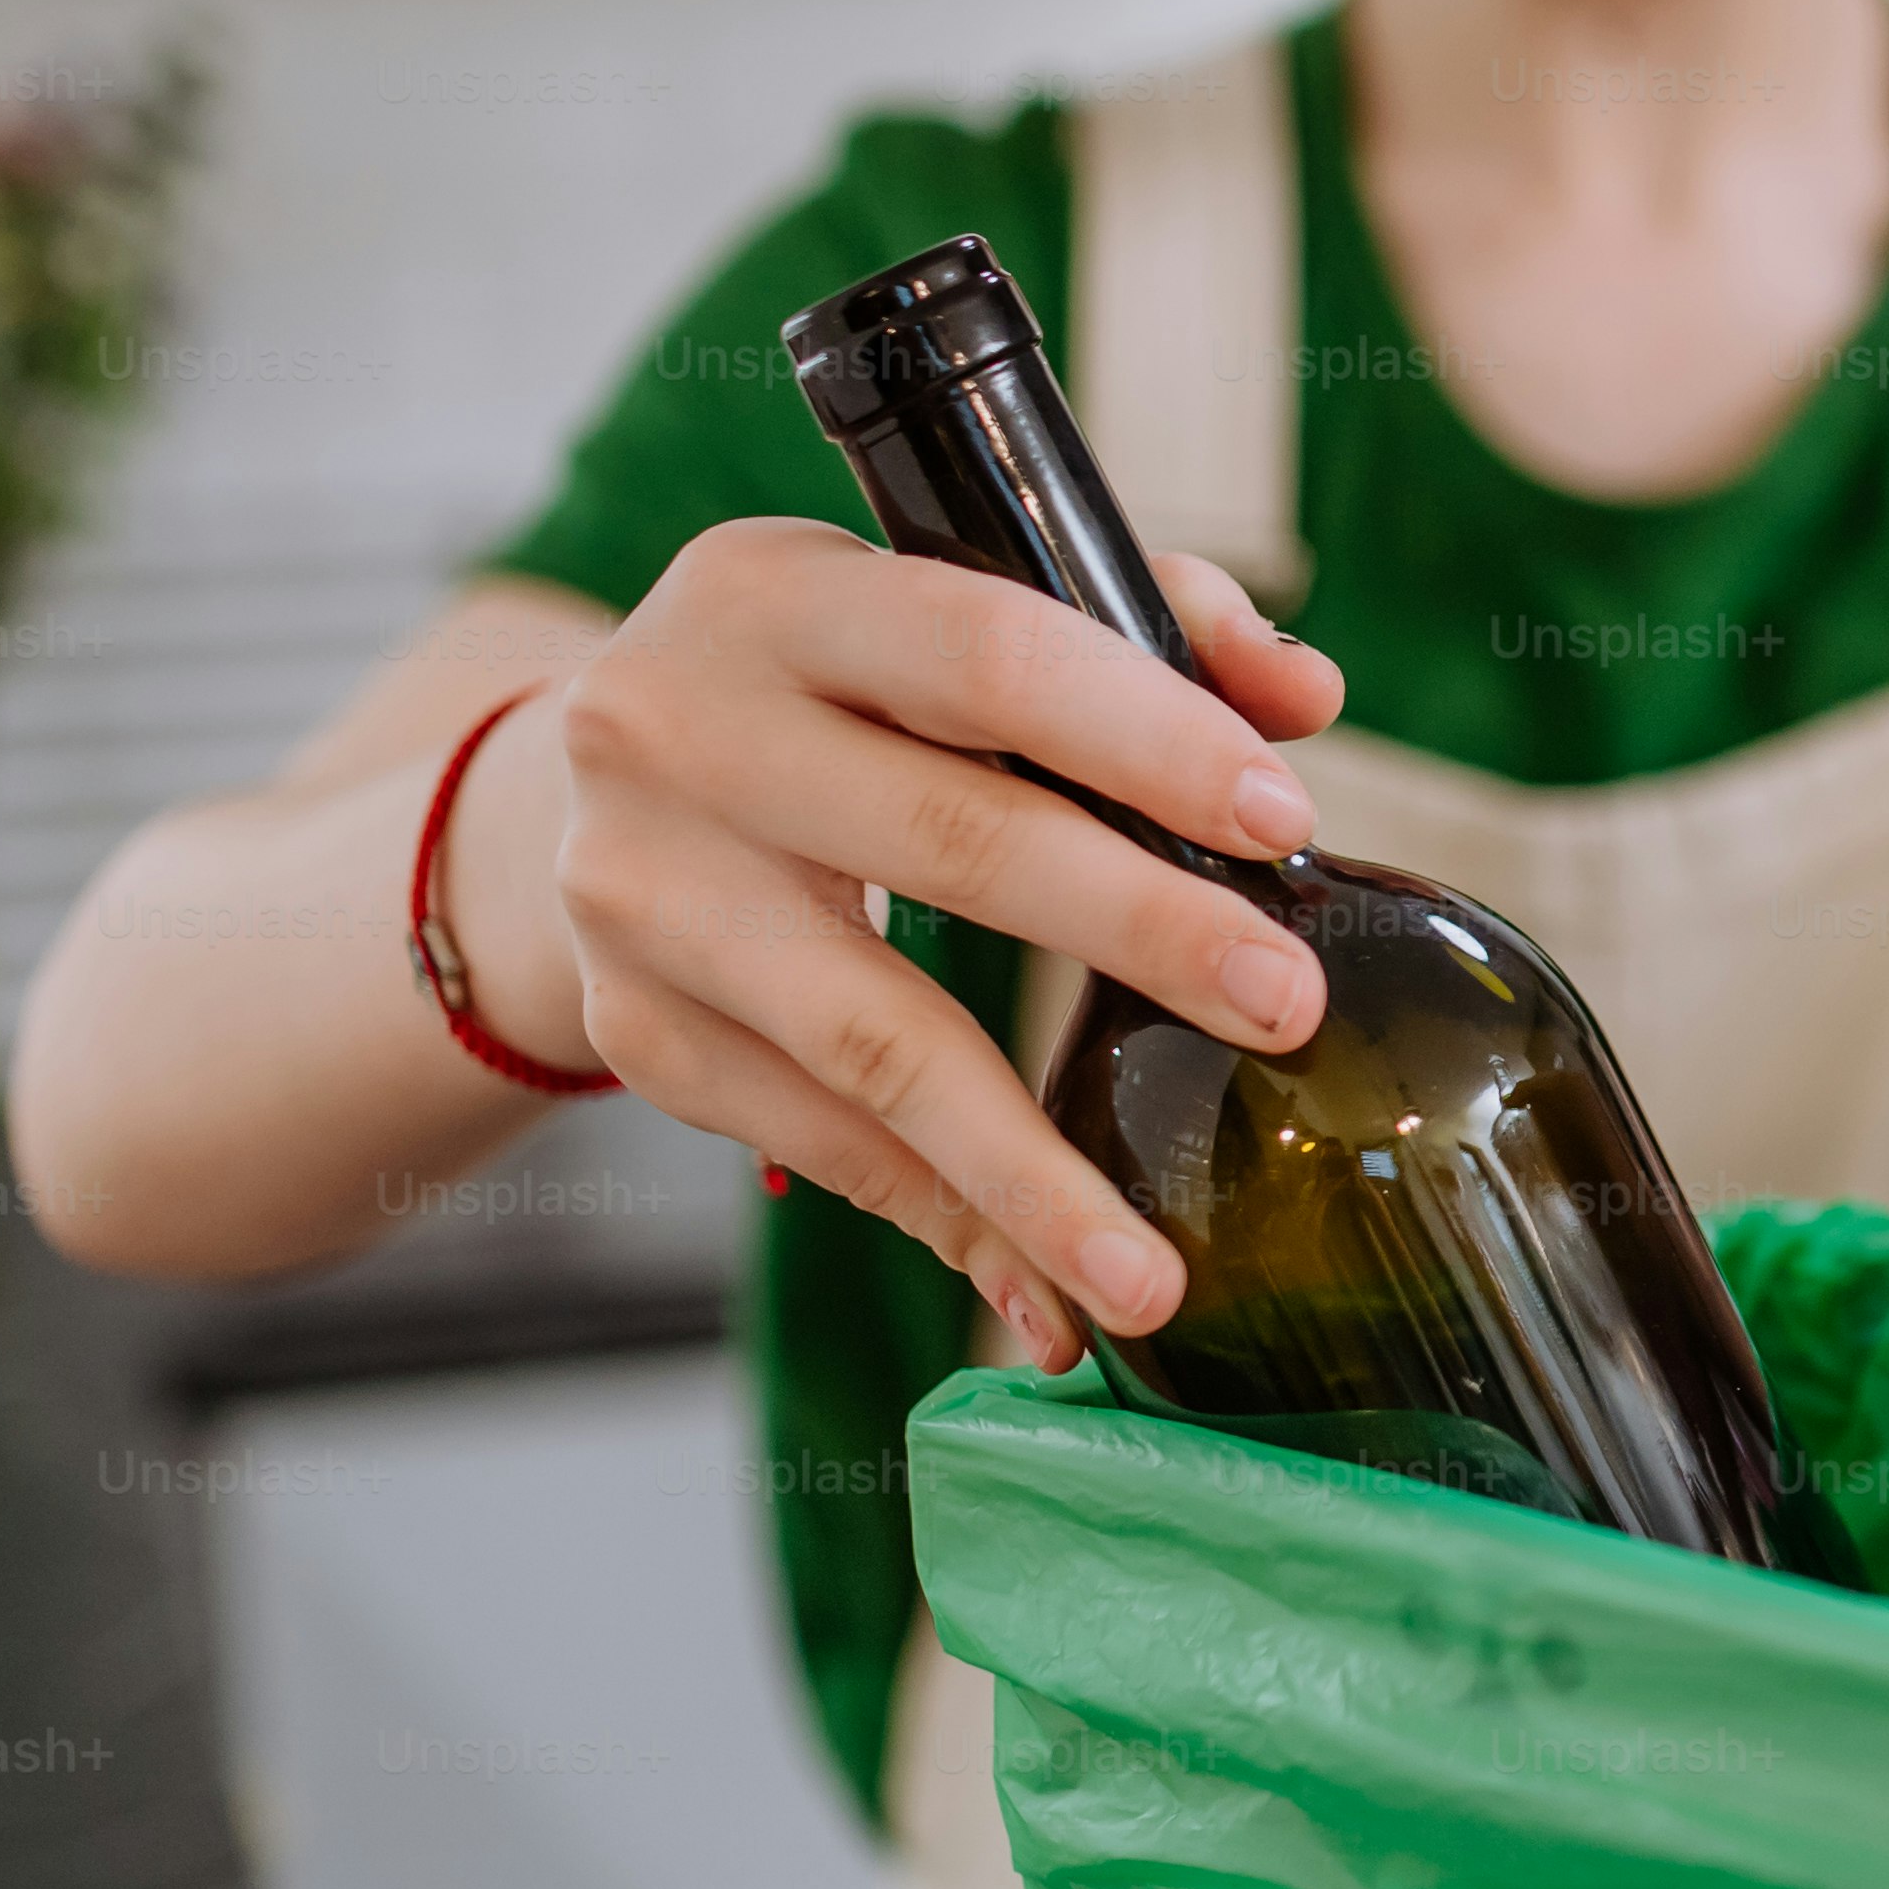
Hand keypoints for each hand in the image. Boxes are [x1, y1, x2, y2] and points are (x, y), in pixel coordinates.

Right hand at [467, 522, 1345, 1364]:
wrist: (588, 780)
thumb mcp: (938, 607)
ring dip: (1030, 1173)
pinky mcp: (634, 1027)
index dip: (1145, 737)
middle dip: (1140, 932)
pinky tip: (1047, 1294)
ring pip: (871, 1044)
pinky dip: (945, 1223)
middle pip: (949, 843)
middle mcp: (673, 729)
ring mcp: (641, 892)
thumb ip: (1134, 623)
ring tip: (1153, 1276)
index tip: (1281, 821)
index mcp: (777, 595)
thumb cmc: (829, 690)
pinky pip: (819, 1143)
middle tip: (1286, 1010)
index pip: (986, 654)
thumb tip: (1300, 692)